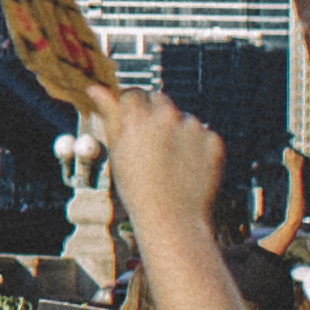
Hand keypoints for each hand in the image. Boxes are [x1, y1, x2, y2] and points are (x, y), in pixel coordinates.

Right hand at [103, 91, 226, 235]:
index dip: (131, 111)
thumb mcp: (117, 152)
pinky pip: (203, 135)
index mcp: (138, 117)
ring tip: (171, 163)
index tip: (132, 126)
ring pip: (183, 118)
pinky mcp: (213, 140)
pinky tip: (188, 168)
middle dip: (155, 115)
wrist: (173, 220)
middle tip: (151, 145)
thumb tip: (96, 89)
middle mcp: (167, 116)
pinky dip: (197, 147)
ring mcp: (193, 127)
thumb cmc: (139, 189)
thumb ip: (109, 115)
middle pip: (159, 100)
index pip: (133, 95)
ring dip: (178, 131)